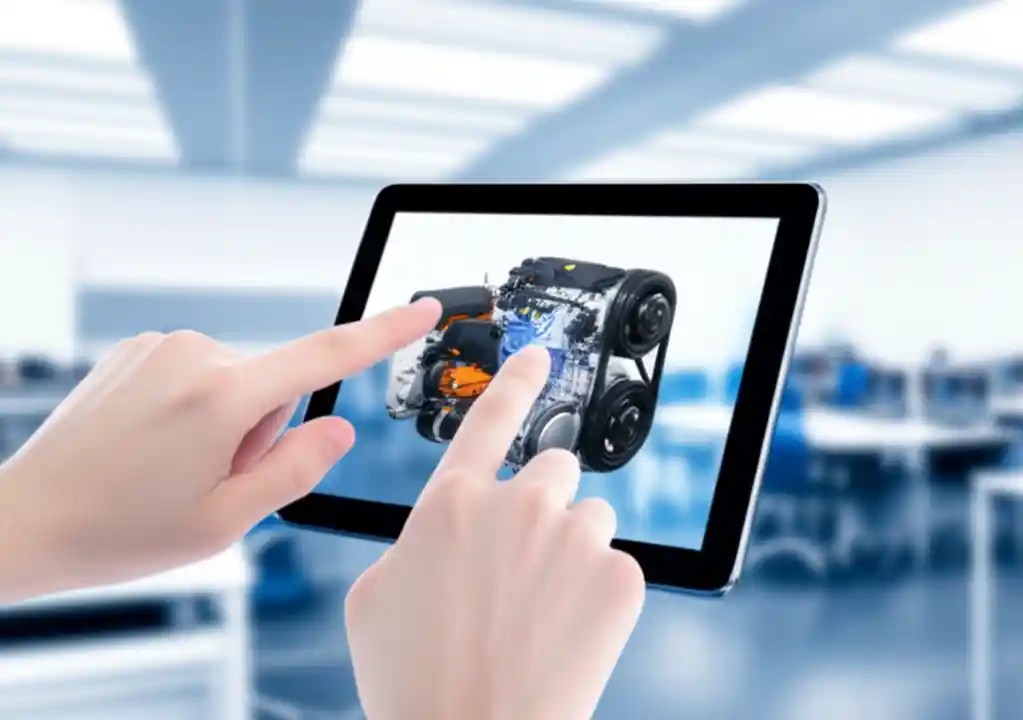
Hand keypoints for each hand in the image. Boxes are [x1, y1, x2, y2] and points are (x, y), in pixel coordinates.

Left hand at [0, 299, 442, 602]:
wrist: (26, 518)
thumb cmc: (120, 530)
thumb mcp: (226, 521)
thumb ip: (296, 469)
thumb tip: (338, 429)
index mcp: (222, 397)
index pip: (326, 356)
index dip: (384, 333)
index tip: (422, 308)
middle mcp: (194, 354)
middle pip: (277, 386)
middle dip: (260, 431)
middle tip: (205, 480)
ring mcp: (160, 346)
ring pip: (239, 381)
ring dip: (225, 422)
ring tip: (169, 467)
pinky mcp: (138, 349)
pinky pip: (200, 373)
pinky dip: (192, 408)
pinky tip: (150, 445)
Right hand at [345, 346, 645, 719]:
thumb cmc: (414, 681)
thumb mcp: (373, 599)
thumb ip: (413, 541)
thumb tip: (442, 530)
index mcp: (451, 505)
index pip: (490, 419)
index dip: (516, 380)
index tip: (540, 353)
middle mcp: (516, 507)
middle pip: (555, 468)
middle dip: (546, 503)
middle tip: (528, 562)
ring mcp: (573, 540)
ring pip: (589, 518)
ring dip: (573, 549)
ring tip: (542, 611)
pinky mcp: (620, 578)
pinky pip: (616, 566)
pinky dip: (598, 596)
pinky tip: (566, 635)